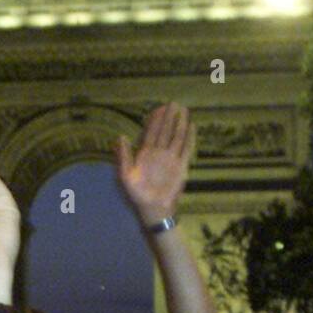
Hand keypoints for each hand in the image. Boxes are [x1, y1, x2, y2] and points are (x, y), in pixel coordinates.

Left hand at [115, 102, 194, 227]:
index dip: (154, 120)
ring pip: (176, 137)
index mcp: (145, 153)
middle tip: (173, 103)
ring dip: (180, 124)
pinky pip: (186, 149)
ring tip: (184, 110)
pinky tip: (192, 127)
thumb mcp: (125, 176)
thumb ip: (123, 156)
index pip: (151, 132)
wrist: (153, 209)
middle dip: (168, 117)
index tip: (159, 107)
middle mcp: (159, 153)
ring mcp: (171, 159)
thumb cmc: (137, 194)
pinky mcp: (181, 166)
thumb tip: (120, 136)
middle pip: (165, 131)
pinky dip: (190, 138)